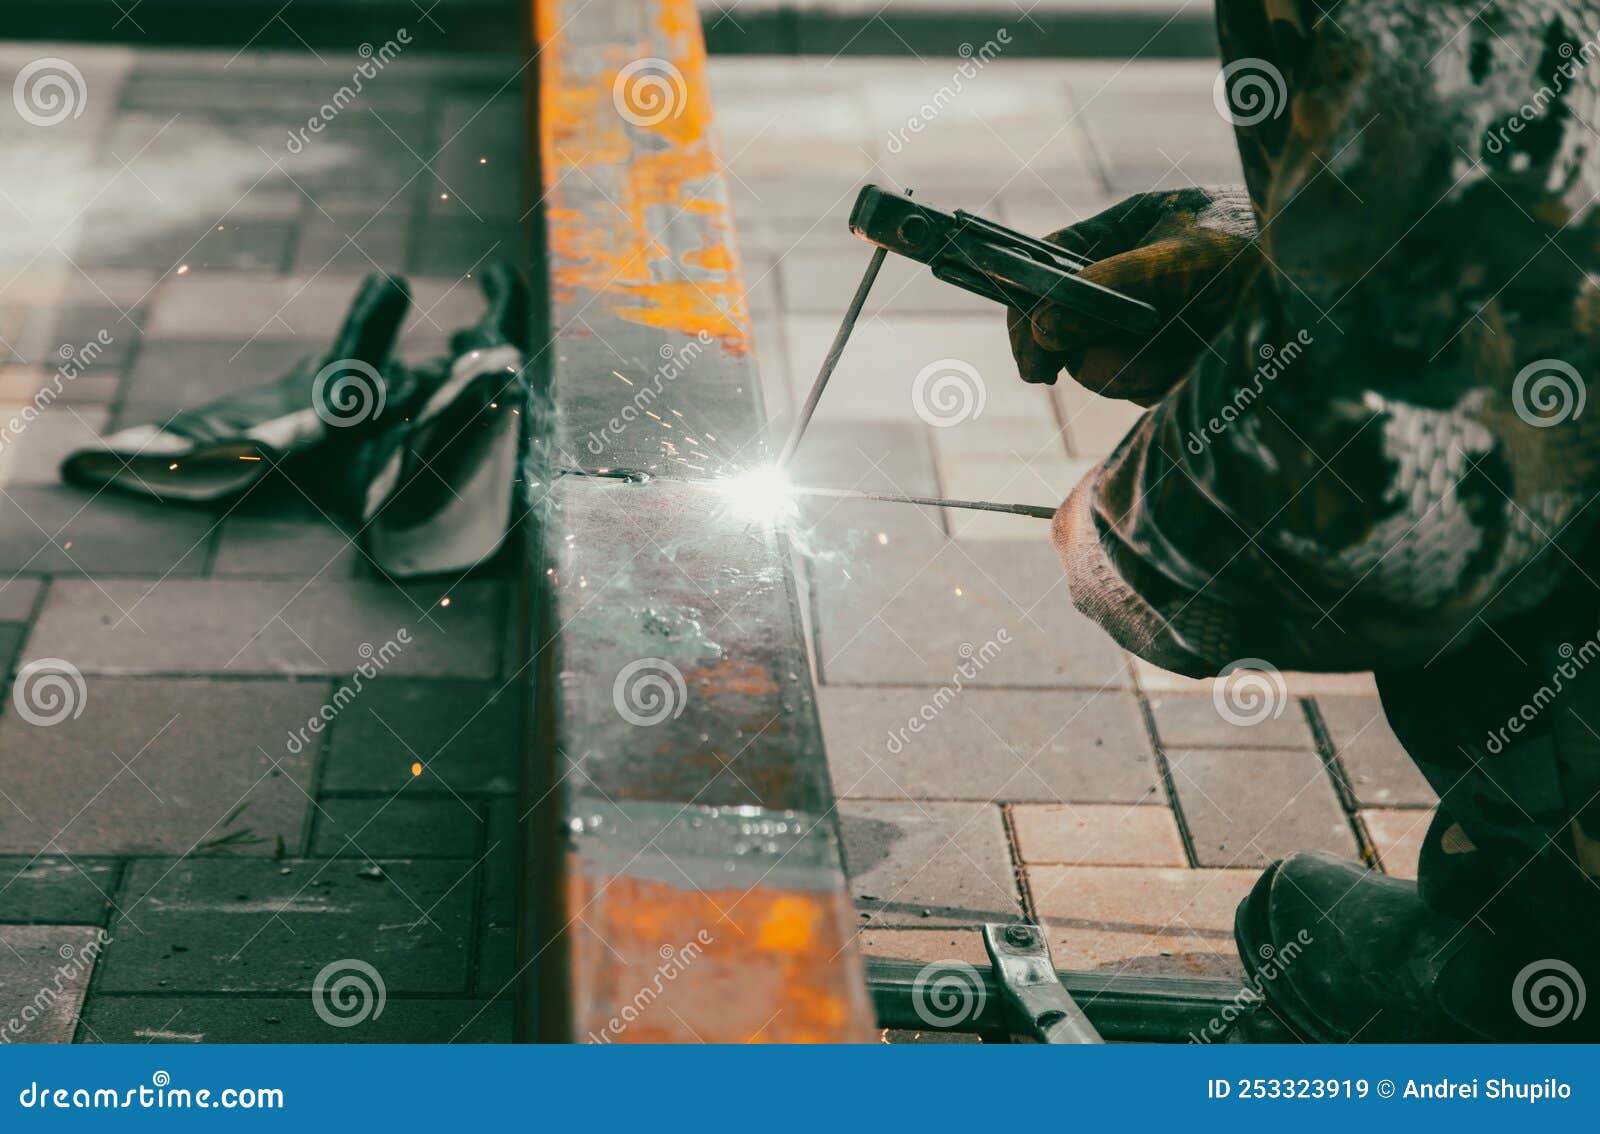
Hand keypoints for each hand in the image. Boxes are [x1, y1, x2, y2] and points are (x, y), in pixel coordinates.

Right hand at [1007, 187, 1260, 404]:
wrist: (1326, 283)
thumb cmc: (1261, 244)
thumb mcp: (1184, 254)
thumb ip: (1111, 284)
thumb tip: (1045, 327)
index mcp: (1116, 236)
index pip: (1044, 270)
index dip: (1026, 310)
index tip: (1036, 355)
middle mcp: (1120, 282)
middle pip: (1063, 332)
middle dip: (1096, 348)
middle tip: (1135, 346)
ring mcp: (1142, 328)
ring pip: (1101, 370)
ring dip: (1142, 367)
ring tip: (1196, 341)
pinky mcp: (1168, 366)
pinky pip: (1141, 391)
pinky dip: (1169, 381)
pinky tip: (1204, 359)